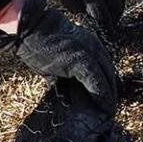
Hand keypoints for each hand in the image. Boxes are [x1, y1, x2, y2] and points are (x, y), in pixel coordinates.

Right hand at [3, 0, 119, 110]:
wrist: (31, 29)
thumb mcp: (58, 58)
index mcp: (91, 44)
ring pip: (107, 79)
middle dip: (111, 93)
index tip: (106, 100)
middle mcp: (95, 46)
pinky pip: (97, 83)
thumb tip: (65, 92)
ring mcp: (90, 52)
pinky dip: (102, 97)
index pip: (105, 67)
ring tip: (108, 113)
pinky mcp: (82, 61)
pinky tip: (104, 109)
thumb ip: (65, 73)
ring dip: (109, 98)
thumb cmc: (38, 43)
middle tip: (109, 110)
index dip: (106, 85)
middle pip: (109, 74)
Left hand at [45, 0, 129, 36]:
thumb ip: (77, 8)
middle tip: (111, 25)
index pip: (102, 8)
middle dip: (114, 16)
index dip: (104, 22)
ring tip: (114, 15)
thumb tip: (90, 21)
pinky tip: (115, 1)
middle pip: (116, 2)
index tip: (104, 30)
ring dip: (119, 6)